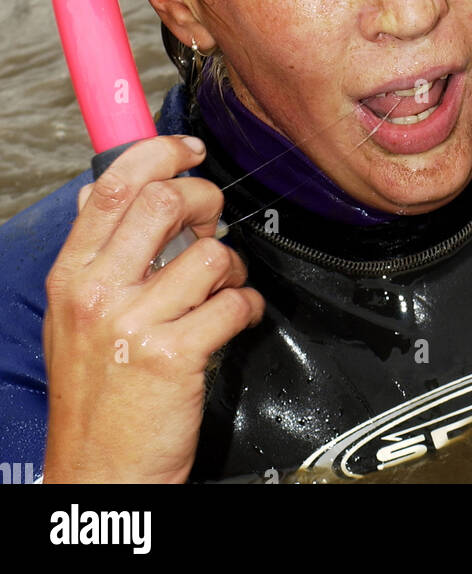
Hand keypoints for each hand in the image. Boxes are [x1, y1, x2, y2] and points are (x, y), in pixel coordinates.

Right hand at [42, 135, 263, 483]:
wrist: (99, 474)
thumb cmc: (94, 396)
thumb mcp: (72, 316)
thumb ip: (93, 252)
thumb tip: (102, 189)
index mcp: (72, 276)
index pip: (115, 186)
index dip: (160, 153)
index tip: (188, 150)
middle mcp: (98, 294)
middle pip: (164, 202)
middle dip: (205, 200)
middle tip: (212, 219)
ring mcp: (135, 324)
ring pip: (209, 254)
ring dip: (231, 265)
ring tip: (223, 286)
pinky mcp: (174, 357)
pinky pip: (233, 304)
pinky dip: (248, 307)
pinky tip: (237, 318)